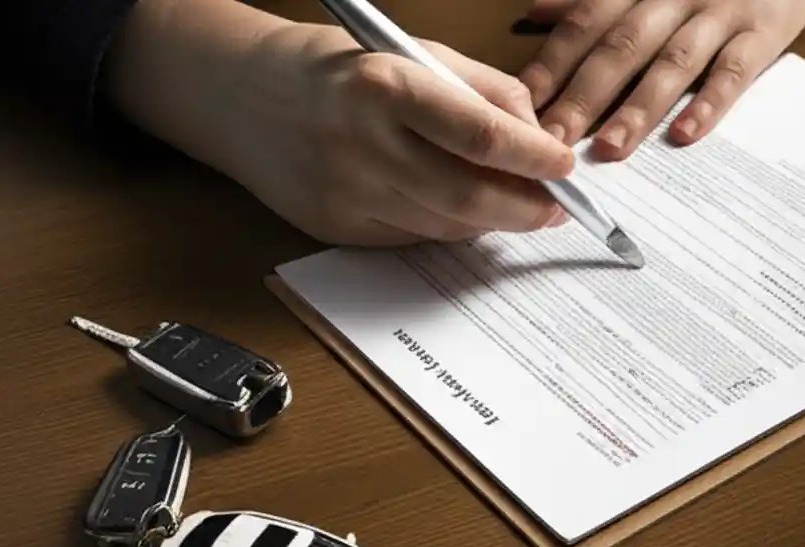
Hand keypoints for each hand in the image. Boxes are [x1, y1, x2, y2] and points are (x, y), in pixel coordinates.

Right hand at [227, 26, 577, 245]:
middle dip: (527, 209)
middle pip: (470, 197)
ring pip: (446, 226)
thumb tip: (539, 138)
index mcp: (386, 85)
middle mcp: (362, 143)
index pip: (482, 136)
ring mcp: (345, 193)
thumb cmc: (336, 68)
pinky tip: (459, 209)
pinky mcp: (335, 227)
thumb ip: (483, 91)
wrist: (238, 94)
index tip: (565, 166)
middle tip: (555, 207)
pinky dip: (448, 227)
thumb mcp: (411, 51)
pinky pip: (413, 237)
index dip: (535, 159)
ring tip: (516, 206)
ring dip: (493, 222)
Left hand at [518, 0, 804, 159]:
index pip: (586, 24)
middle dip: (583, 96)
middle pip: (621, 48)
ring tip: (609, 149)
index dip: (553, 65)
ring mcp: (719, 13)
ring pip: (672, 62)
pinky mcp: (762, 33)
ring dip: (638, 107)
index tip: (524, 108)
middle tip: (554, 142)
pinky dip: (709, 104)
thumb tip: (537, 13)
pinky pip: (733, 72)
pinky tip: (685, 136)